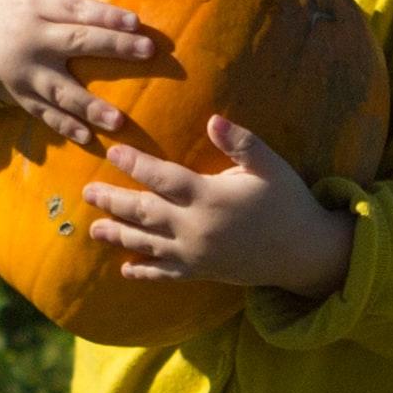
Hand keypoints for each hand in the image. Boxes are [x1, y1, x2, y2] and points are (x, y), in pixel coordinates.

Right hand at [0, 0, 171, 149]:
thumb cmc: (2, 1)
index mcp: (38, 8)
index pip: (77, 10)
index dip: (106, 15)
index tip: (138, 22)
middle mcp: (34, 41)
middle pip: (78, 43)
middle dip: (114, 47)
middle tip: (148, 52)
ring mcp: (27, 73)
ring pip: (63, 90)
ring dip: (91, 107)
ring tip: (119, 121)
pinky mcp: (22, 96)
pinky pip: (46, 115)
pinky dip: (66, 128)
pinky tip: (91, 141)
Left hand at [81, 116, 356, 298]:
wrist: (304, 252)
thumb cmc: (288, 202)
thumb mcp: (270, 166)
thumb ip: (241, 142)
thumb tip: (212, 119)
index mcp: (210, 198)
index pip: (163, 178)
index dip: (136, 165)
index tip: (112, 153)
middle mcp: (197, 228)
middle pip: (145, 213)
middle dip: (114, 201)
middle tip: (87, 192)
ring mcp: (196, 253)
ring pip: (148, 244)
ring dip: (119, 235)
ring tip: (93, 229)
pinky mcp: (203, 271)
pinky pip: (166, 274)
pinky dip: (144, 272)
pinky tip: (125, 269)